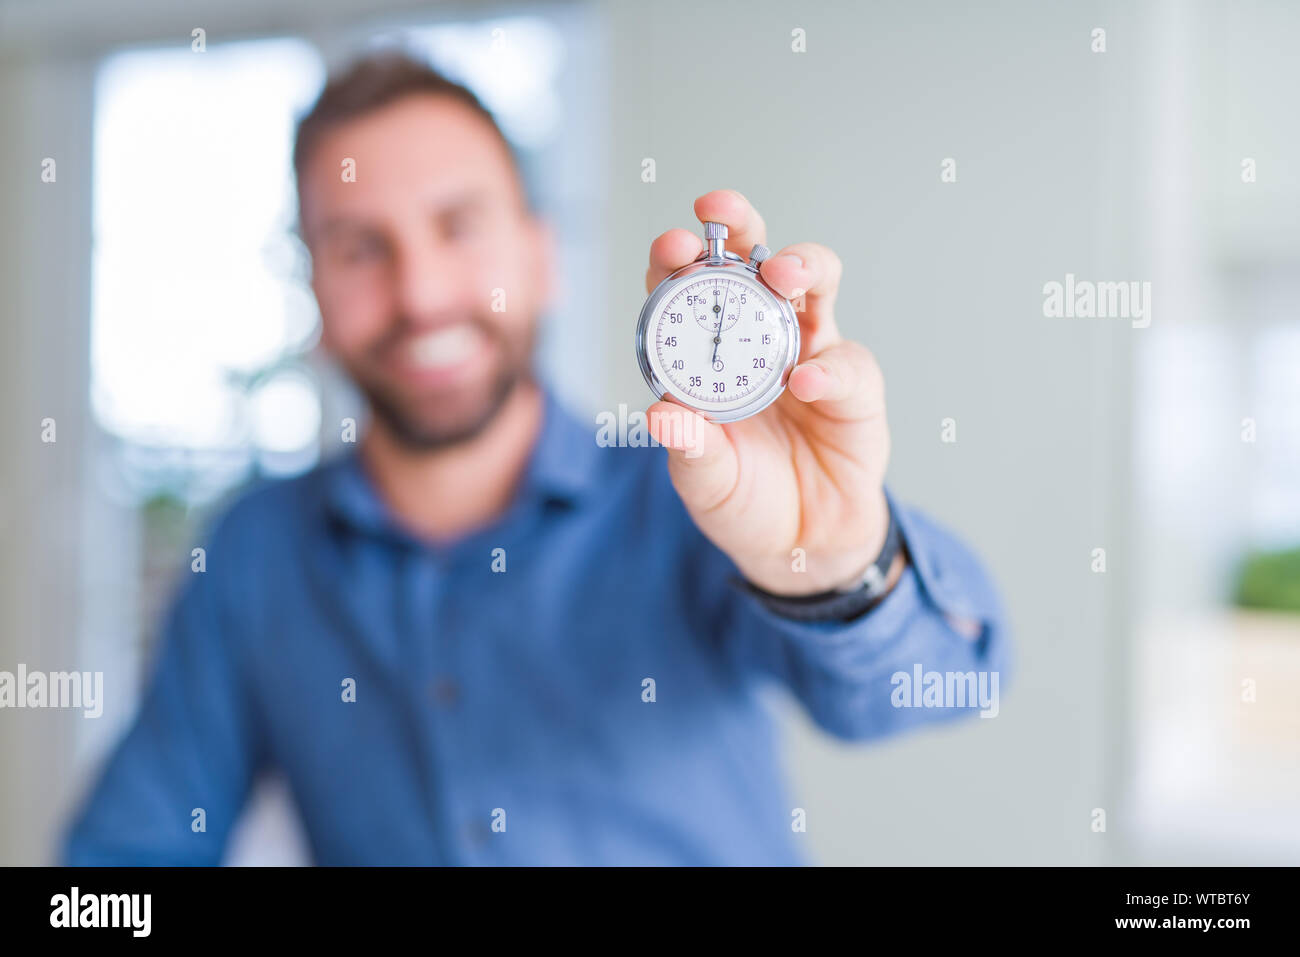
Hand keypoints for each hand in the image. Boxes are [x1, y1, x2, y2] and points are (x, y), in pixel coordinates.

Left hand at [644, 189, 895, 596]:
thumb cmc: (745, 501)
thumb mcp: (705, 483)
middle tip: (723, 213)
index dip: (678, 258)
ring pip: (815, 285)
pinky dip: (828, 369)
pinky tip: (806, 383)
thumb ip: (689, 450)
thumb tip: (661, 414)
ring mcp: (811, 353)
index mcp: (708, 351)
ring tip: (782, 274)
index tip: (674, 245)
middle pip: (754, 260)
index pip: (688, 288)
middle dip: (740, 226)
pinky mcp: (854, 387)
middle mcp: (759, 338)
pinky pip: (848, 364)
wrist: (804, 545)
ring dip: (800, 266)